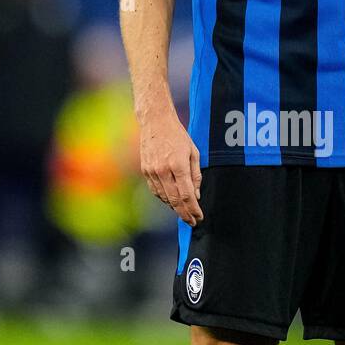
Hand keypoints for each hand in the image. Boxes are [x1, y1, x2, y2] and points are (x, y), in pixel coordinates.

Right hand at [139, 109, 202, 225]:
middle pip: (175, 200)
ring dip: (174, 207)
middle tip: (192, 222)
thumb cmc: (177, 135)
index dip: (193, 209)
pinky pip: (155, 190)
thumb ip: (195, 175)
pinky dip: (164, 198)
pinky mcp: (145, 171)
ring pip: (164, 197)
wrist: (155, 122)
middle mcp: (164, 170)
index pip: (187, 195)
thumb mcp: (193, 152)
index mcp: (178, 165)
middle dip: (184, 214)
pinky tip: (171, 201)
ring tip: (183, 212)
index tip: (199, 217)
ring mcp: (152, 171)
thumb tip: (196, 195)